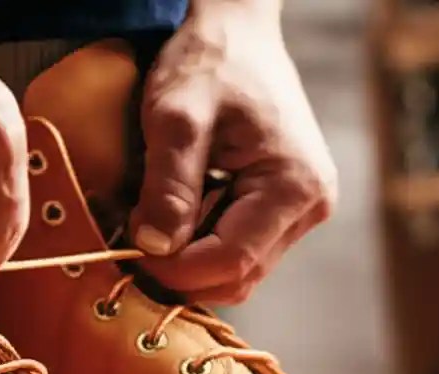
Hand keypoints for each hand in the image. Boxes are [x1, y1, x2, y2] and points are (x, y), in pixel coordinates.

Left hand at [132, 0, 336, 304]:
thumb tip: (152, 248)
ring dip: (188, 260)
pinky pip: (238, 248)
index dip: (173, 268)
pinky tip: (175, 212)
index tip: (129, 245)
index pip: (230, 262)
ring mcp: (301, 210)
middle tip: (132, 238)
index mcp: (294, 187)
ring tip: (151, 219)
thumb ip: (168, 185)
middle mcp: (310, 207)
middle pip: (237, 276)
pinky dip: (200, 243)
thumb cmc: (210, 63)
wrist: (236, 31)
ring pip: (237, 270)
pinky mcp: (284, 209)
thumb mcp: (176, 117)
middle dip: (180, 271)